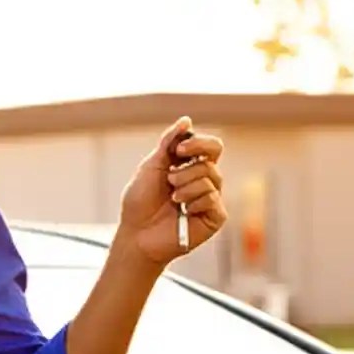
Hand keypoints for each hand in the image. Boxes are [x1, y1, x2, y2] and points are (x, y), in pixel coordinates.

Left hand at [118, 116, 226, 266]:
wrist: (137, 233)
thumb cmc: (140, 201)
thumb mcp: (152, 166)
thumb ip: (169, 143)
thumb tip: (186, 120)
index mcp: (191, 166)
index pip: (211, 146)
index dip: (198, 143)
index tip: (180, 150)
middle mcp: (205, 180)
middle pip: (211, 160)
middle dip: (184, 169)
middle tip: (169, 181)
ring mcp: (212, 198)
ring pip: (211, 178)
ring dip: (185, 187)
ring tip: (173, 200)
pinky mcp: (216, 216)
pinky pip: (212, 199)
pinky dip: (193, 202)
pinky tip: (183, 212)